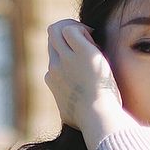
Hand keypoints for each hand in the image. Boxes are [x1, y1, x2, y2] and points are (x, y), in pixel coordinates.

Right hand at [44, 20, 129, 149]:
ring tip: (89, 35)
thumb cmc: (90, 120)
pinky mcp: (81, 51)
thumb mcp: (70, 116)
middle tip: (86, 39)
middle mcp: (55, 67)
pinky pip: (72, 29)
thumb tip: (68, 115)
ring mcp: (66, 59)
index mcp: (53, 80)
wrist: (97, 117)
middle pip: (52, 39)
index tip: (82, 58)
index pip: (53, 57)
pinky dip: (81, 29)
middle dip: (66, 35)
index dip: (67, 52)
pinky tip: (93, 36)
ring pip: (58, 30)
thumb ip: (67, 108)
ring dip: (73, 28)